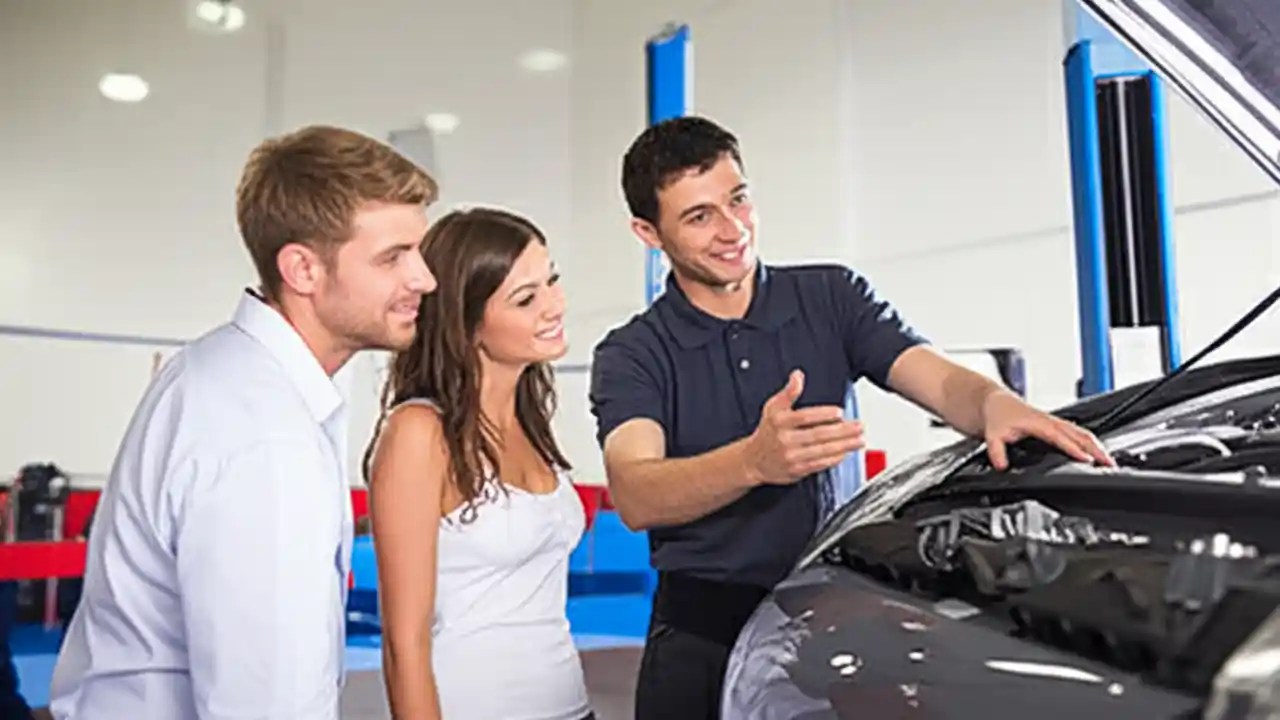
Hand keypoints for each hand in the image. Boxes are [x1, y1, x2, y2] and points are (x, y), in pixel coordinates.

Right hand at [745, 370, 865, 485]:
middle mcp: (785, 439)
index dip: (823, 414)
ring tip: (858, 440)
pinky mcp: (797, 470)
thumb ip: (788, 392)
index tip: (840, 412)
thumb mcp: (773, 407)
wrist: (754, 460)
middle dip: (842, 431)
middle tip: (858, 427)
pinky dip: (834, 459)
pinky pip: (819, 465)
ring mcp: (792, 456)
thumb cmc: (768, 431)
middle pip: (818, 435)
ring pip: (822, 451)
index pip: (804, 417)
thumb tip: (798, 376)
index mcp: (780, 422)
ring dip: (843, 446)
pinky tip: (845, 453)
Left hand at [981, 391, 1113, 470]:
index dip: (1074, 449)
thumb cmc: (999, 416)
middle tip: (1109, 464)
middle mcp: (1051, 421)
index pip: (1060, 437)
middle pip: (1080, 434)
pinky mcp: (1057, 425)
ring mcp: (1056, 422)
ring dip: (1097, 446)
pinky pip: (1078, 433)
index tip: (1088, 460)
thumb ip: (996, 452)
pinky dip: (1091, 442)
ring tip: (1109, 461)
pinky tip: (1097, 452)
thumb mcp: (992, 435)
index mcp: (1039, 423)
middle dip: (1096, 449)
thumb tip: (1002, 466)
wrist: (998, 403)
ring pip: (1082, 433)